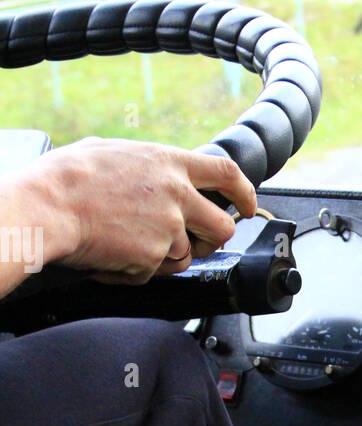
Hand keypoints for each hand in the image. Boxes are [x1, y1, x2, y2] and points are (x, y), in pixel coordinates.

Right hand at [24, 137, 255, 284]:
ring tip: (128, 245)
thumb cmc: (68, 178)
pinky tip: (111, 256)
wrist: (48, 207)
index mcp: (170, 164)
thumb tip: (150, 169)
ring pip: (186, 257)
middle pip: (223, 227)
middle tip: (195, 243)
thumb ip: (145, 164)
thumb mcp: (112, 151)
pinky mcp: (153, 258)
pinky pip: (153, 274)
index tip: (248, 206)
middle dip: (213, 241)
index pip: (227, 174)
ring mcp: (168, 229)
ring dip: (163, 258)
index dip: (245, 193)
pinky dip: (134, 272)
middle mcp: (177, 196)